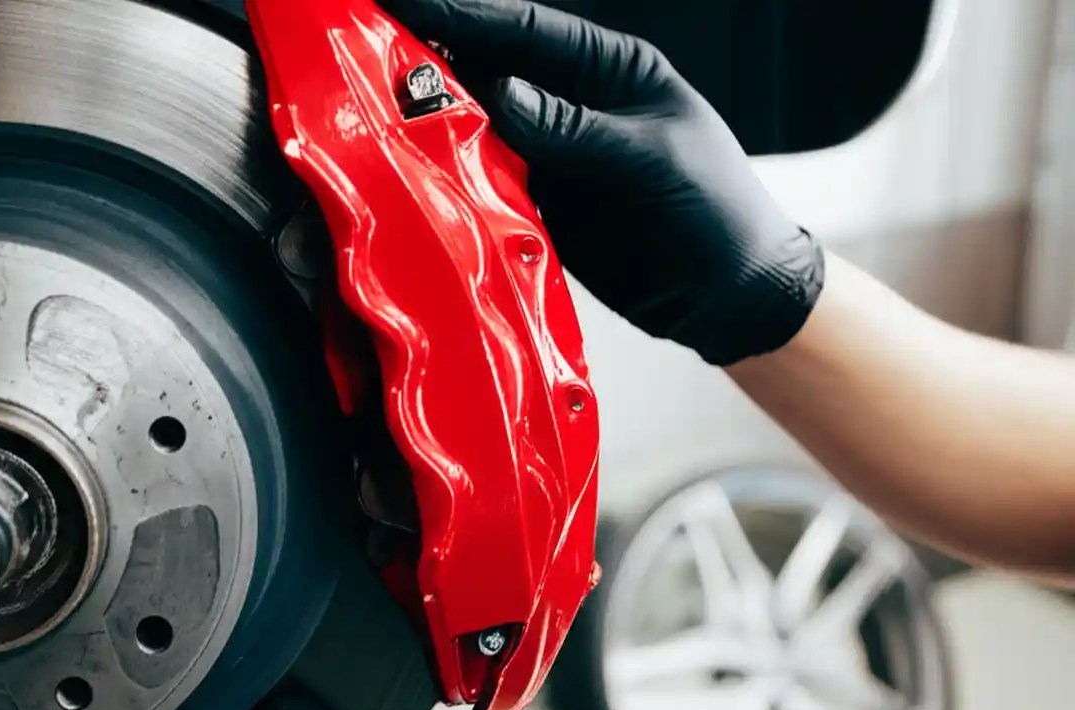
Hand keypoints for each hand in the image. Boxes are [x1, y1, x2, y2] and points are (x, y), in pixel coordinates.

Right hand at [386, 0, 824, 364]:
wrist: (729, 298)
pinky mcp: (540, 202)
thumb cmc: (715, 215)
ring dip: (431, 117)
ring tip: (368, 104)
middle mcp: (576, 104)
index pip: (525, 28)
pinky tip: (408, 167)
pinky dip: (449, 174)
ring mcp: (554, 153)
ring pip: (479, 125)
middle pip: (491, 69)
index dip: (460, 10)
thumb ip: (574, 130)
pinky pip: (484, 179)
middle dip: (430, 54)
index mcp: (612, 70)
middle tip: (363, 44)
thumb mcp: (651, 163)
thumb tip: (498, 94)